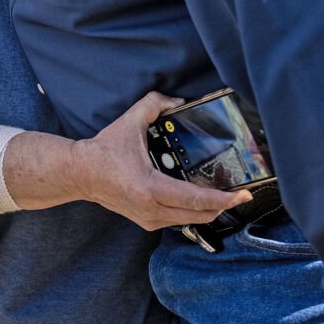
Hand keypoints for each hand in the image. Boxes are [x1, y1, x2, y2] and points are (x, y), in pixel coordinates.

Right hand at [72, 92, 254, 229]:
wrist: (81, 174)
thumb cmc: (103, 151)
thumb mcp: (129, 122)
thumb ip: (155, 104)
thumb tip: (179, 101)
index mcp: (149, 187)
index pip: (195, 199)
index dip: (223, 198)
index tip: (242, 193)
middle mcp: (151, 209)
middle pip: (200, 215)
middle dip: (224, 205)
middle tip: (241, 193)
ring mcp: (149, 219)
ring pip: (190, 220)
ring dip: (209, 210)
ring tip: (224, 195)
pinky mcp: (146, 222)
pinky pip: (178, 220)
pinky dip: (193, 211)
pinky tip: (201, 199)